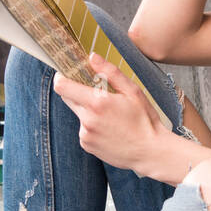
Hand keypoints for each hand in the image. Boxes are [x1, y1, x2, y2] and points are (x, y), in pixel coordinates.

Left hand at [52, 52, 167, 174]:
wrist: (150, 152)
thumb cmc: (145, 121)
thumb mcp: (133, 91)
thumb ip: (110, 72)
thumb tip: (92, 57)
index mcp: (97, 103)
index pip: (63, 87)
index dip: (61, 78)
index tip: (65, 75)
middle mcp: (87, 120)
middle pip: (69, 99)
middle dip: (79, 93)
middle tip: (99, 95)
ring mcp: (85, 134)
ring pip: (79, 115)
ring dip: (89, 112)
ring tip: (112, 118)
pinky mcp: (87, 145)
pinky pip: (84, 130)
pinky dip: (93, 127)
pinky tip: (111, 130)